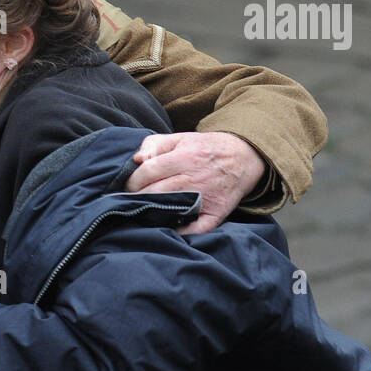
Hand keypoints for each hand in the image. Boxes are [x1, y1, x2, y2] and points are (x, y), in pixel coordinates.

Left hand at [125, 131, 265, 233]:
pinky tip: (166, 229)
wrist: (243, 158)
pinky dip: (179, 232)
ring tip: (141, 211)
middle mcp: (194, 177)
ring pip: (170, 209)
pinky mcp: (215, 213)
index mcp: (184, 156)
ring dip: (152, 212)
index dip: (132, 180)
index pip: (148, 170)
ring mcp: (206, 197)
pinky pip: (194, 229)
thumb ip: (154, 144)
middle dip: (137, 197)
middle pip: (155, 191)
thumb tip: (137, 160)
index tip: (127, 186)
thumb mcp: (180, 138)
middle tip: (131, 199)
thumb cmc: (204, 148)